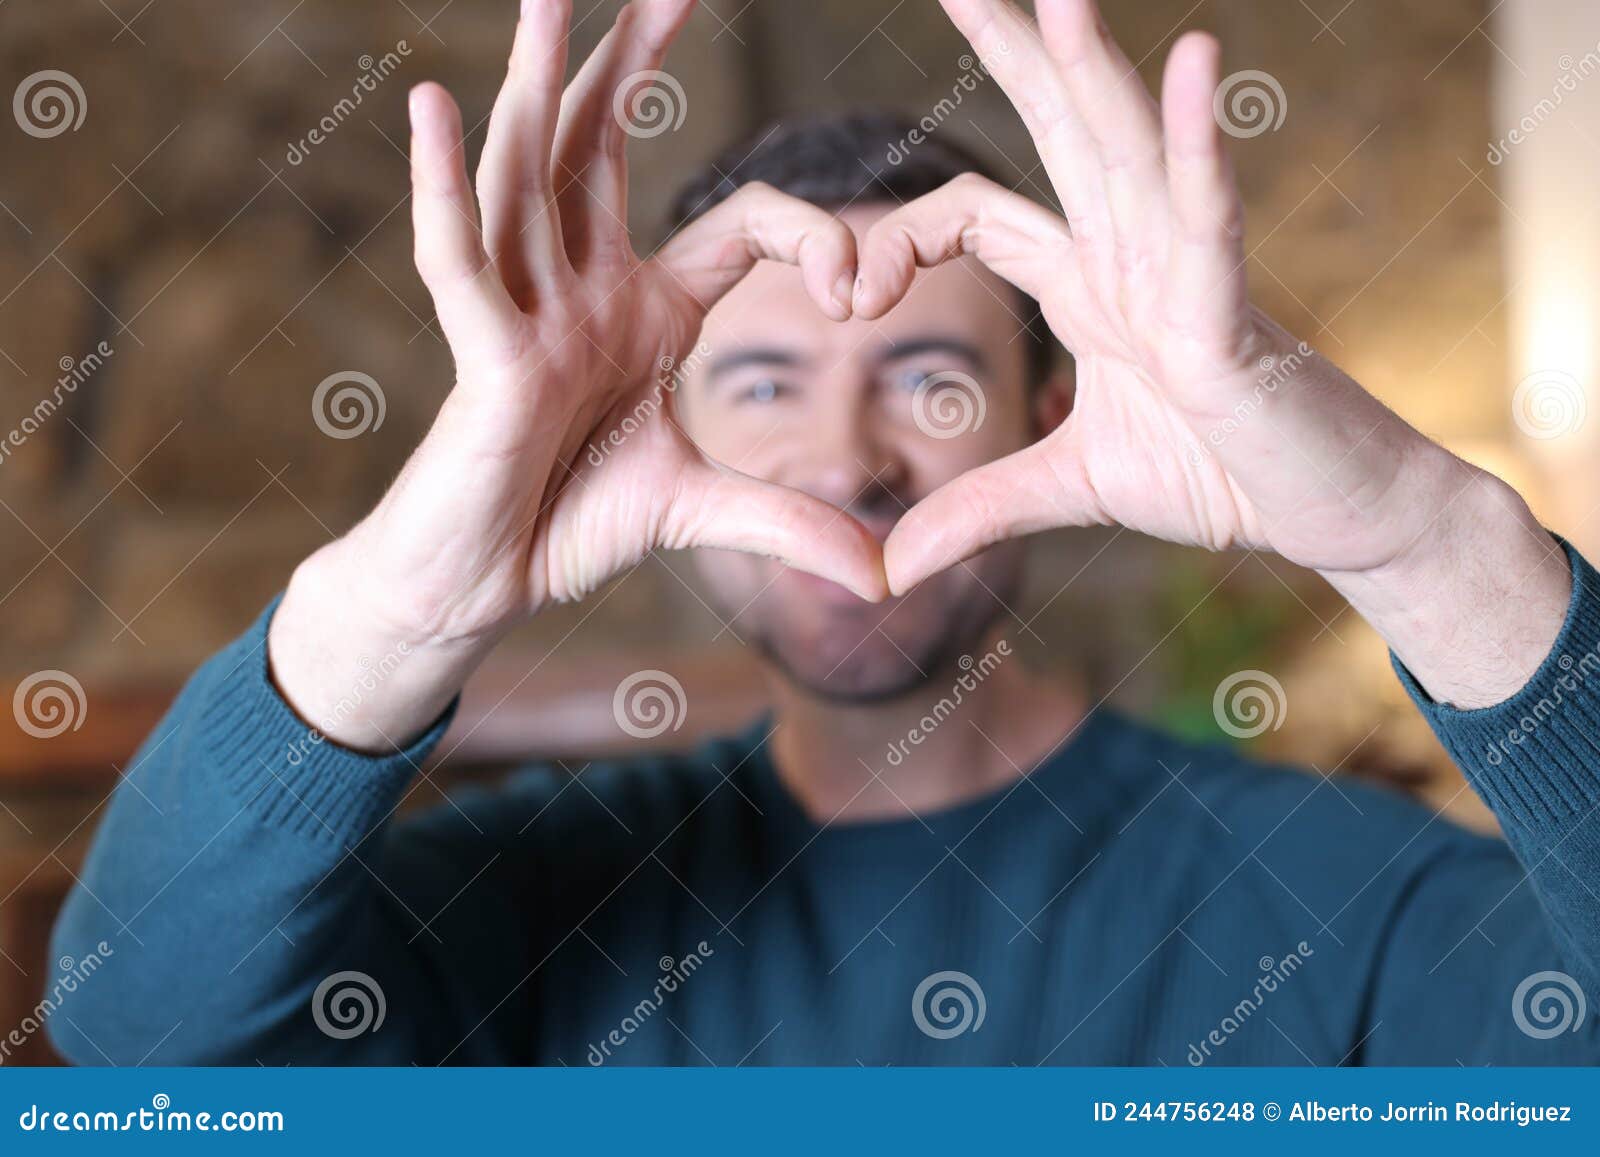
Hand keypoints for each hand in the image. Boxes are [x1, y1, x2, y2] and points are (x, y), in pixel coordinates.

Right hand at [270, 0, 884, 749]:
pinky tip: (436, 105)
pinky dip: (443, 188)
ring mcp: (528, 314)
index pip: (739, 226)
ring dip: (539, 81)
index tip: (864, 286)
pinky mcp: (480, 358)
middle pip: (609, 148)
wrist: (481, 586)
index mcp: (645, 311)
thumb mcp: (698, 510)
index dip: (809, 236)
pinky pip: (458, 264)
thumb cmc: (568, 526)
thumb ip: (787, 523)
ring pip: (531, 175)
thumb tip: (883, 579)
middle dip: (637, 57)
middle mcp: (583, 289)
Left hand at [865, 0, 1568, 706]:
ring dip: (1094, 71)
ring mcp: (1185, 278)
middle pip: (1060, 137)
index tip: (848, 294)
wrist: (1329, 512)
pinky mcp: (1233, 318)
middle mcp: (1131, 259)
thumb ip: (975, 512)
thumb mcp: (1069, 488)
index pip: (979, 220)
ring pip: (1130, 155)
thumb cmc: (1219, 477)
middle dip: (1010, 55)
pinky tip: (1193, 63)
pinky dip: (1197, 149)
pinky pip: (1211, 219)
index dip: (904, 239)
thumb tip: (886, 568)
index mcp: (1090, 285)